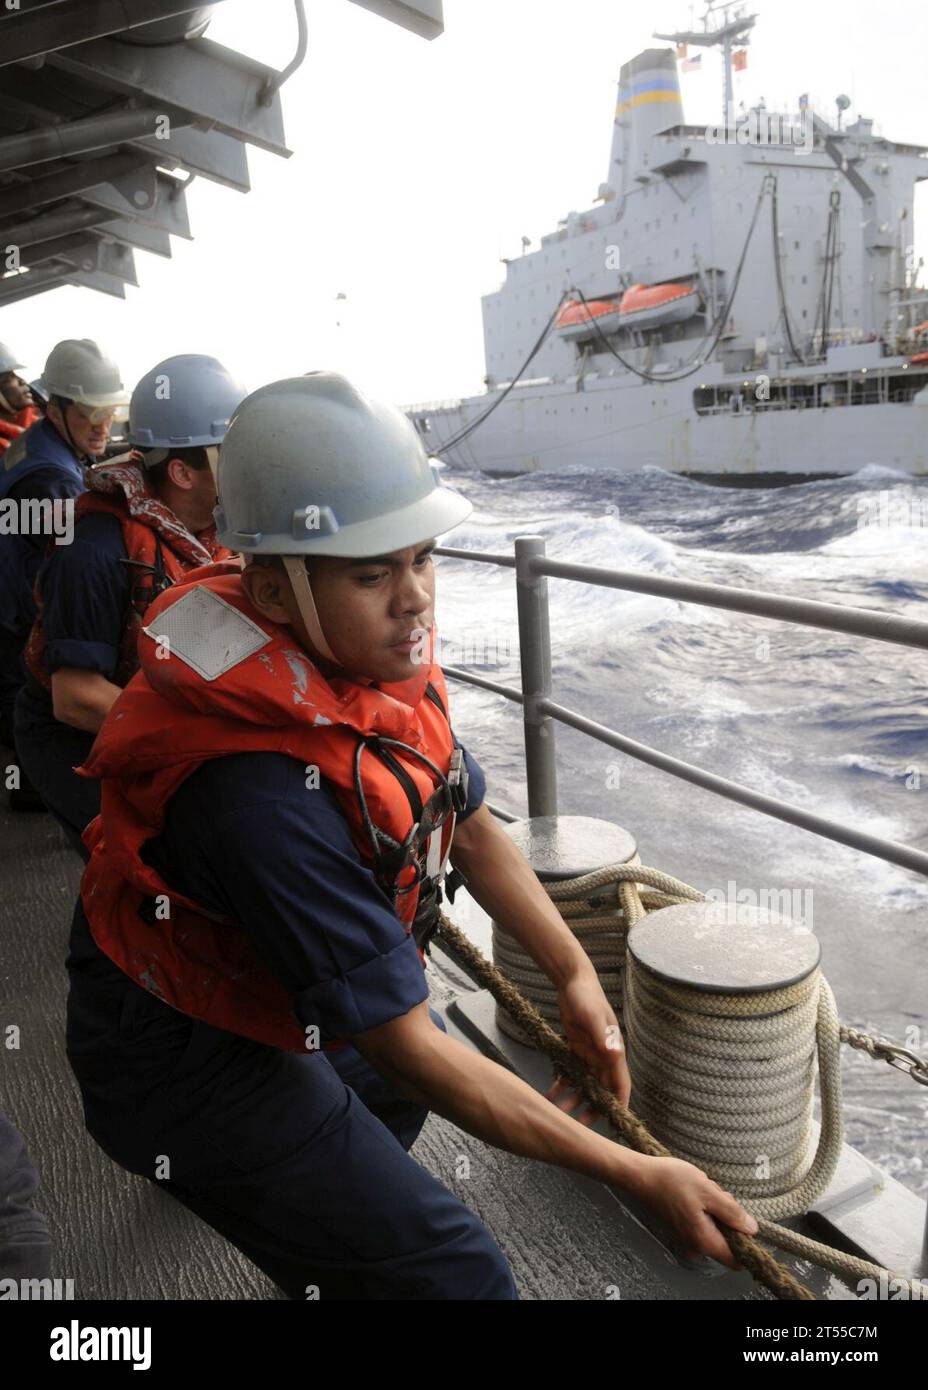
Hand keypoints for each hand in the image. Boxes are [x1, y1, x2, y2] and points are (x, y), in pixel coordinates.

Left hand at [546, 966, 630, 1122]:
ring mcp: (591, 1053)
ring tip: (559, 1111)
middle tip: (580, 1125)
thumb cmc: (586, 997)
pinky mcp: (577, 1049)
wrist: (572, 981)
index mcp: (614, 1051)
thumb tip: (614, 1054)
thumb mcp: (592, 1016)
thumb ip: (602, 1036)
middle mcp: (604, 1055)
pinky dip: (563, 1083)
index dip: (620, 1104)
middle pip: (602, 1089)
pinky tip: (551, 1093)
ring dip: (575, 1098)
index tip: (615, 1124)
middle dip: (594, 1108)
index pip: (621, 1084)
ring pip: (586, 1084)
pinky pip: (572, 1072)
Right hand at [627, 1155, 758, 1269]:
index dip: (747, 1243)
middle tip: (717, 1194)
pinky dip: (705, 1207)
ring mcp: (688, 1237)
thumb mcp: (708, 1191)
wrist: (641, 1176)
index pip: (737, 1259)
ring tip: (703, 1189)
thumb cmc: (672, 1181)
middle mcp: (696, 1245)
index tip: (745, 1220)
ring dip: (716, 1208)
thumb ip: (732, 1212)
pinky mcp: (682, 1227)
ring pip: (716, 1227)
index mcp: (705, 1241)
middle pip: (727, 1240)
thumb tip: (752, 1229)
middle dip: (728, 1216)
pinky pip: (704, 1222)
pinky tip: (695, 1191)